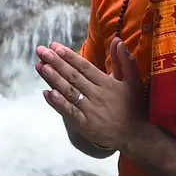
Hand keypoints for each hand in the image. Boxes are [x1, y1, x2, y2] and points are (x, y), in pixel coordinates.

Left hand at [35, 36, 145, 150]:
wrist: (135, 135)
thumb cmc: (132, 106)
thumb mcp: (133, 81)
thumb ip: (125, 61)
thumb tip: (118, 40)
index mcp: (107, 83)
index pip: (85, 67)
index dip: (69, 56)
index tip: (55, 46)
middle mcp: (97, 95)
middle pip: (73, 77)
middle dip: (56, 63)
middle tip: (42, 51)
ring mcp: (90, 111)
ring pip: (69, 92)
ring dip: (54, 79)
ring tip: (41, 66)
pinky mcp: (85, 125)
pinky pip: (69, 112)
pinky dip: (58, 103)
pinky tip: (47, 93)